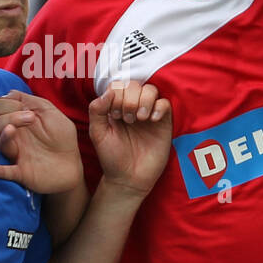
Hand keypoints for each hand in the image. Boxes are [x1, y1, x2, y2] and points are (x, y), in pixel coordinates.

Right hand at [0, 89, 82, 193]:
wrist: (72, 165)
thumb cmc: (61, 137)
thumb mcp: (50, 112)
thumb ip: (32, 101)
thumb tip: (9, 94)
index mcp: (18, 120)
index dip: (7, 103)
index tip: (27, 106)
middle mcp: (14, 136)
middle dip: (10, 116)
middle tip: (30, 118)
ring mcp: (16, 153)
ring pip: (1, 143)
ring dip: (5, 135)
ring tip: (12, 130)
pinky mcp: (21, 172)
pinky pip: (5, 172)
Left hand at [89, 80, 172, 194]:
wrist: (128, 178)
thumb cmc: (111, 156)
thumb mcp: (97, 133)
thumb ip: (96, 110)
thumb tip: (108, 92)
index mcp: (115, 107)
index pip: (118, 85)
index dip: (117, 94)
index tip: (114, 115)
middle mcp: (132, 107)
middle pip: (135, 84)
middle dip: (130, 98)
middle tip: (127, 119)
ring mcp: (148, 113)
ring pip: (151, 90)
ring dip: (144, 101)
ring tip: (140, 119)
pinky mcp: (163, 123)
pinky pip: (165, 104)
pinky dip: (159, 107)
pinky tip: (152, 120)